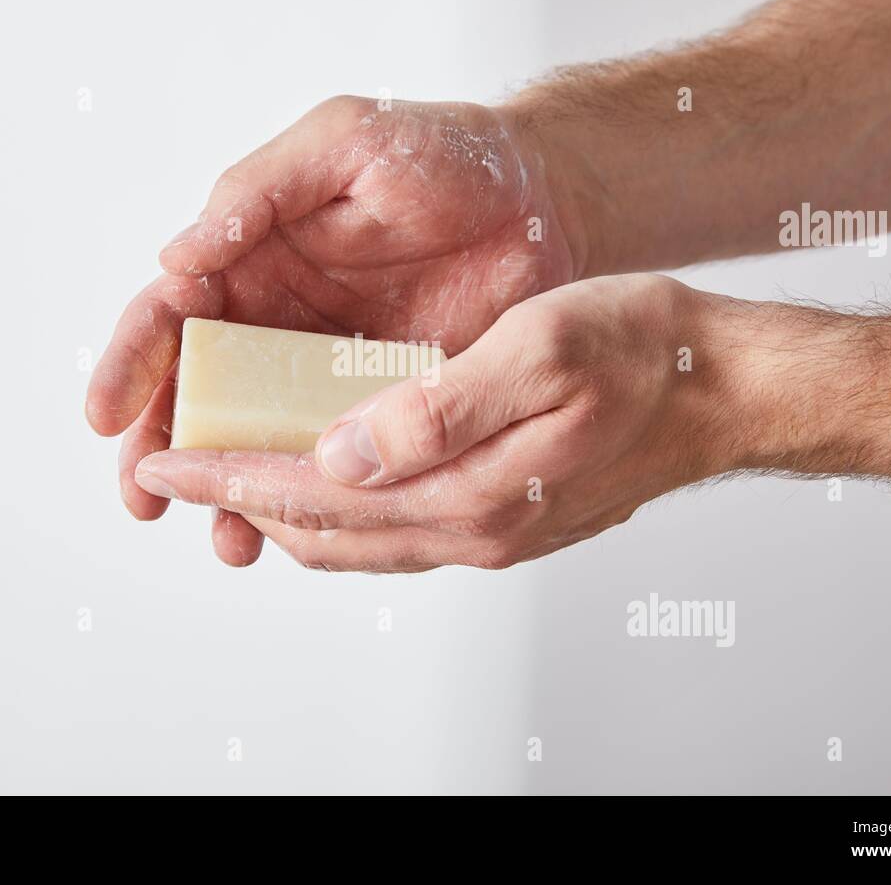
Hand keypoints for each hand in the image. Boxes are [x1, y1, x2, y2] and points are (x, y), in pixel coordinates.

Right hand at [86, 96, 584, 564]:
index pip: (170, 313)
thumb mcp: (344, 144)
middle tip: (146, 498)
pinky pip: (333, 462)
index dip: (132, 363)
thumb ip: (258, 191)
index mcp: (250, 257)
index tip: (106, 415)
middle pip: (197, 394)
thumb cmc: (444, 153)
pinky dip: (311, 499)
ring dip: (231, 492)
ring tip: (229, 539)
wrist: (546, 200)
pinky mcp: (383, 409)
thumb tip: (176, 256)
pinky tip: (297, 532)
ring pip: (258, 442)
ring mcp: (326, 373)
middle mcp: (275, 321)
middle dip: (164, 448)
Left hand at [132, 274, 726, 571]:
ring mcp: (490, 534)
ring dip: (284, 511)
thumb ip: (433, 410)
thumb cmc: (643, 355)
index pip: (315, 492)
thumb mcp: (539, 351)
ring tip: (232, 477)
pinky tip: (325, 478)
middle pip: (323, 530)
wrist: (725, 391)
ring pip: (356, 540)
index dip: (230, 473)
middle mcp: (472, 528)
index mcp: (470, 491)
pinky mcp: (505, 520)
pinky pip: (395, 531)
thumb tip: (339, 453)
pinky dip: (340, 511)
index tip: (165, 458)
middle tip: (175, 470)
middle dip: (239, 499)